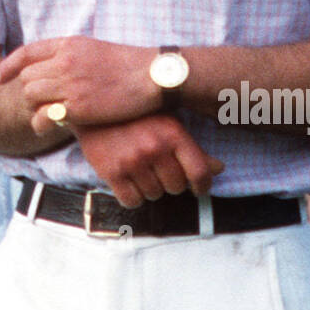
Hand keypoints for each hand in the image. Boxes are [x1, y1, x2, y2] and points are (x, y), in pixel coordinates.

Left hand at [0, 36, 158, 133]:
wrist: (151, 76)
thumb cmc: (128, 63)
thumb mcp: (94, 48)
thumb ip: (70, 54)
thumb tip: (52, 65)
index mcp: (68, 44)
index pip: (27, 53)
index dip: (8, 66)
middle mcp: (64, 62)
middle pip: (27, 78)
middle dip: (29, 91)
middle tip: (39, 103)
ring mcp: (69, 85)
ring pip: (31, 96)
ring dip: (34, 107)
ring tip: (44, 115)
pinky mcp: (77, 108)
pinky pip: (44, 116)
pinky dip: (41, 123)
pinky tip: (47, 127)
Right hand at [75, 114, 224, 207]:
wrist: (91, 108)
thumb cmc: (134, 114)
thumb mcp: (166, 122)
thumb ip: (191, 147)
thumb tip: (218, 169)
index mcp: (172, 133)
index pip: (199, 172)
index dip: (203, 185)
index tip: (199, 188)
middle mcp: (154, 148)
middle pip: (176, 187)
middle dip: (170, 181)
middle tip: (158, 168)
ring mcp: (132, 161)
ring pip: (153, 195)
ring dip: (149, 187)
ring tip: (140, 168)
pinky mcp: (111, 172)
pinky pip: (131, 201)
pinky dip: (131, 196)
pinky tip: (127, 179)